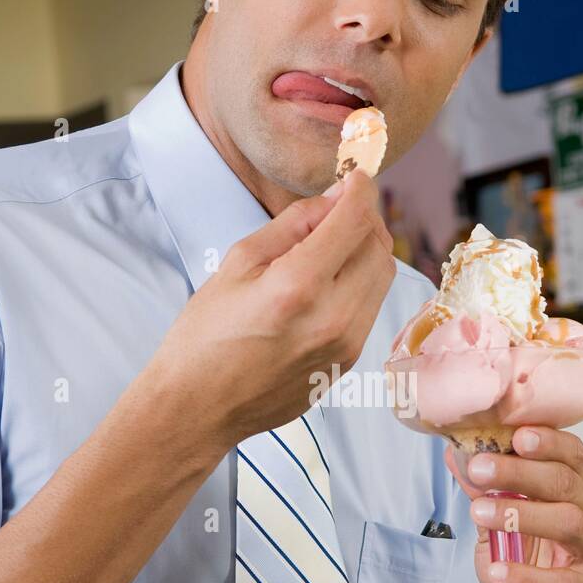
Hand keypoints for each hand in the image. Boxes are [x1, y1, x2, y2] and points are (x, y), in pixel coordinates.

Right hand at [149, 168, 395, 453]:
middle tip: (341, 208)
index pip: (355, 220)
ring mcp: (346, 345)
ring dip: (367, 251)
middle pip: (379, 247)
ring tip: (333, 245)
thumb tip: (335, 197)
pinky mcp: (349, 362)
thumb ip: (293, 225)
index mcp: (298, 286)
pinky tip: (329, 282)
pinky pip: (371, 308)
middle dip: (366, 218)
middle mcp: (333, 317)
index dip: (360, 188)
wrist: (199, 407)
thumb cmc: (206, 335)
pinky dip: (360, 283)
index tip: (354, 175)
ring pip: (383, 278)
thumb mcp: (237, 263)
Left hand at [445, 426, 582, 582]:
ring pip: (568, 521)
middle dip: (519, 471)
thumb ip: (484, 491)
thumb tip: (456, 454)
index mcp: (574, 489)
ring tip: (480, 513)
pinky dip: (527, 575)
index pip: (571, 454)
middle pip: (563, 482)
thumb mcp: (499, 523)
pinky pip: (561, 581)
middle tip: (480, 468)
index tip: (516, 435)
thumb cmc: (527, 562)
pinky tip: (498, 571)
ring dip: (521, 514)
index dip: (548, 440)